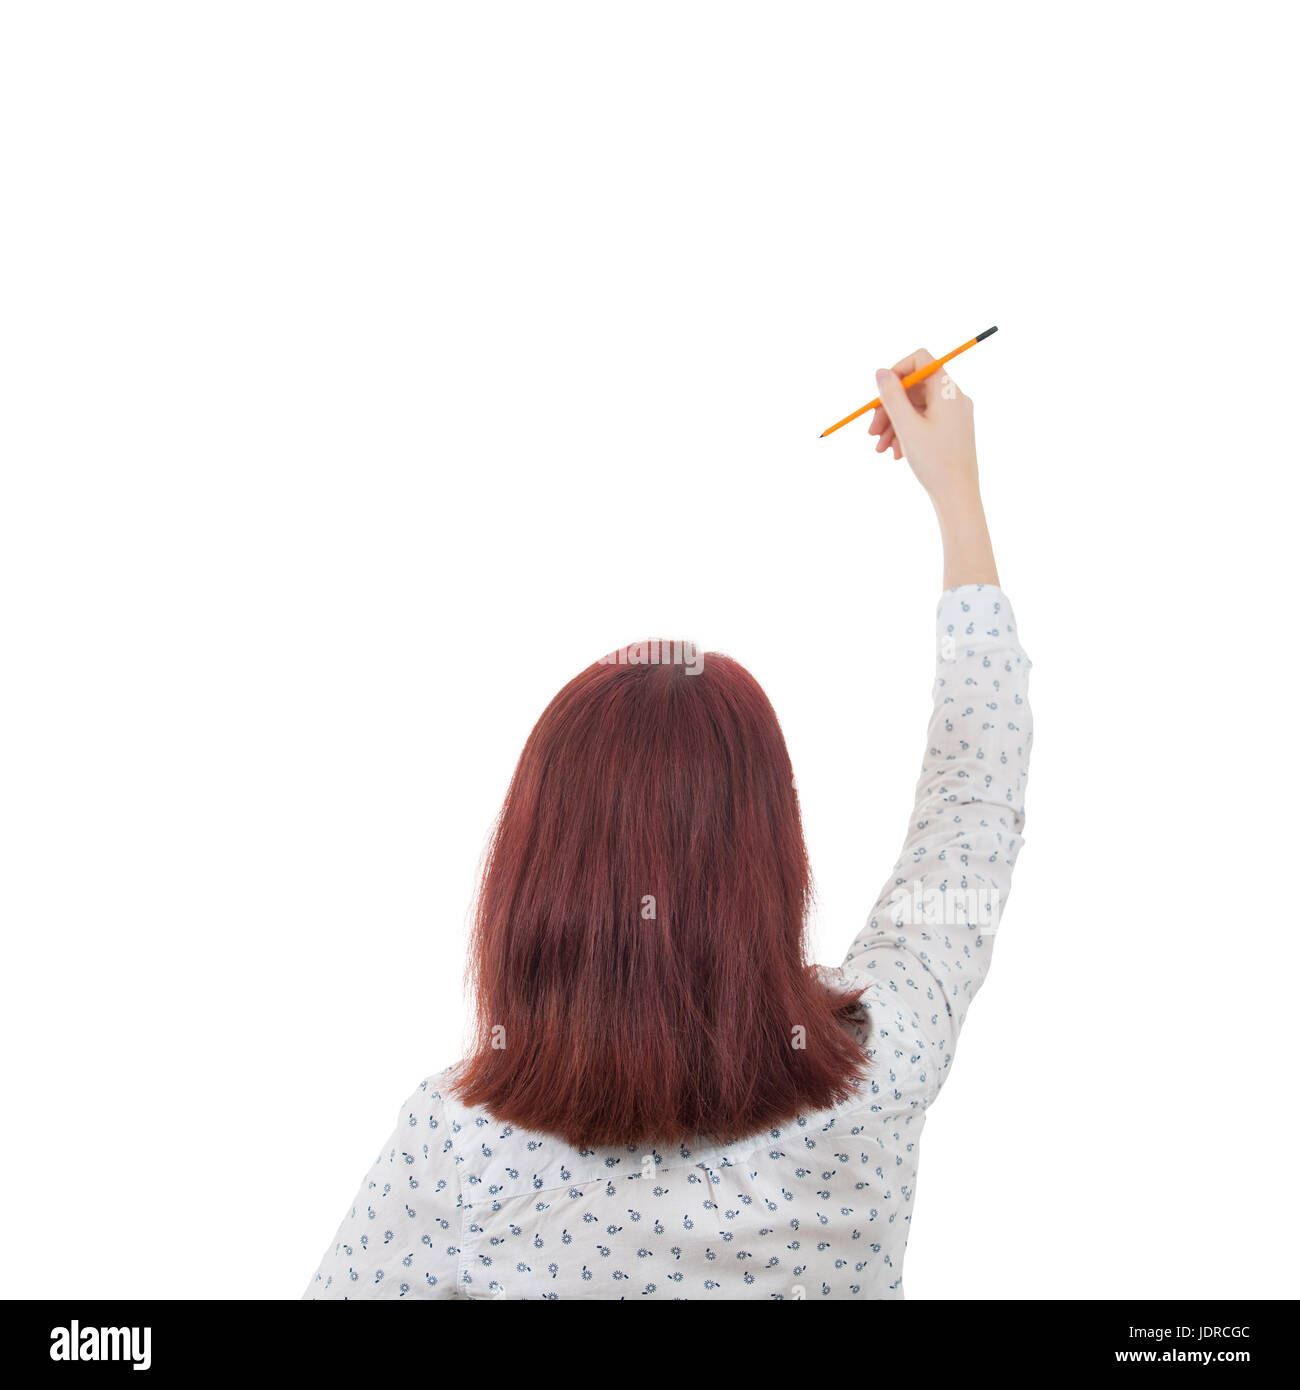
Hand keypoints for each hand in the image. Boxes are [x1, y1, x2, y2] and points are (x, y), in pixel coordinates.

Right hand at [868, 348, 997, 588]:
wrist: (958, 496)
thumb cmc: (935, 462)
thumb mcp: (906, 426)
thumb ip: (892, 396)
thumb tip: (881, 372)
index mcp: (948, 391)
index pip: (921, 360)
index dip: (897, 372)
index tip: (881, 394)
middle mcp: (954, 398)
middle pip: (914, 388)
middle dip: (889, 407)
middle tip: (871, 430)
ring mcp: (953, 415)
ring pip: (915, 408)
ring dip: (893, 425)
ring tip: (880, 449)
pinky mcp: (950, 431)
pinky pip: (923, 422)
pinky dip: (906, 433)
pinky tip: (896, 454)